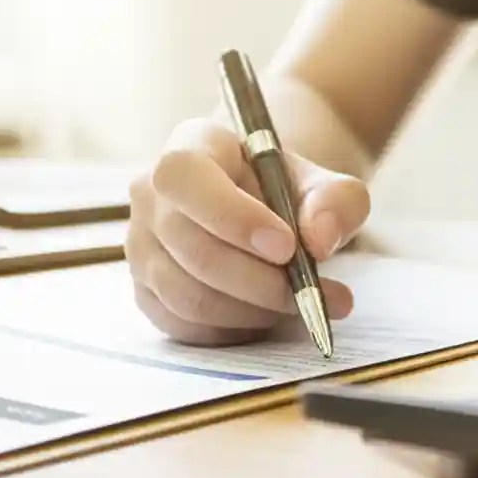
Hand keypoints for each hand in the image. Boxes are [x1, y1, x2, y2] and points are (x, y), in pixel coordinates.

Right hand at [125, 117, 367, 345]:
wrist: (269, 212)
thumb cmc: (291, 192)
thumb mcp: (328, 186)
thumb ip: (336, 203)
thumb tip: (319, 240)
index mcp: (191, 146)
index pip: (185, 177)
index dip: (232, 216)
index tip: (287, 247)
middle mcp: (151, 193)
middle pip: (192, 248)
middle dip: (260, 281)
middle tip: (311, 292)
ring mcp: (141, 244)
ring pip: (188, 296)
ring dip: (252, 311)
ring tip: (299, 305)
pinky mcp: (146, 290)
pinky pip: (184, 325)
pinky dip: (233, 331)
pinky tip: (268, 317)